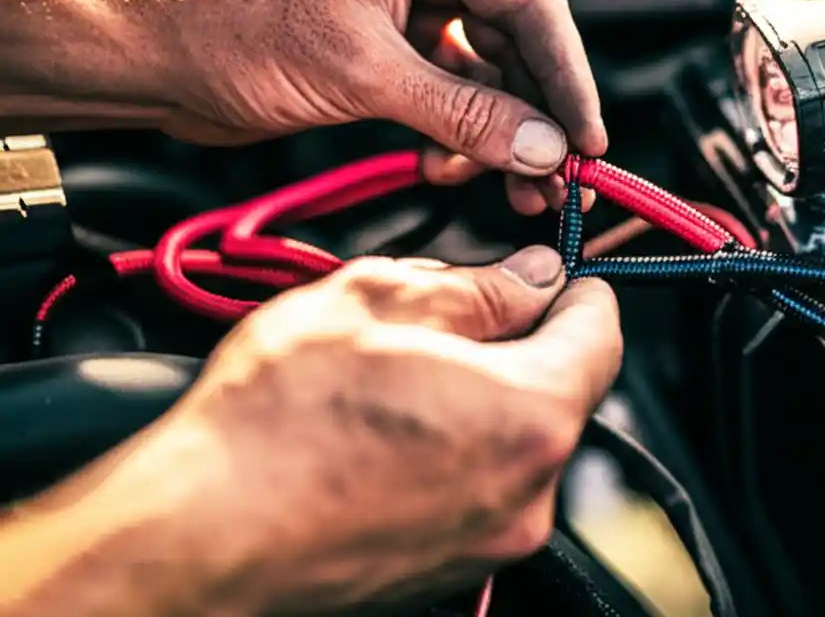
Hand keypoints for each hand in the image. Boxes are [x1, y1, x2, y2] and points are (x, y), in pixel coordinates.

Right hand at [0, 247, 621, 614]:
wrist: (199, 540)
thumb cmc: (270, 426)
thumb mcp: (373, 303)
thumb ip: (477, 286)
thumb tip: (530, 278)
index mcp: (530, 412)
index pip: (603, 332)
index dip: (576, 290)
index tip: (545, 277)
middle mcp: (529, 489)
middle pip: (563, 389)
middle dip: (519, 345)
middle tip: (443, 322)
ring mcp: (495, 538)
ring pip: (519, 439)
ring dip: (482, 401)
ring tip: (395, 384)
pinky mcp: (457, 569)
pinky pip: (484, 488)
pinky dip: (456, 453)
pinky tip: (385, 435)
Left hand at [1, 0, 603, 213]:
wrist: (149, 58)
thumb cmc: (232, 30)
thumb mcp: (364, 74)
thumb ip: (464, 113)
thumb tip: (544, 148)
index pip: (528, 2)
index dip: (566, 74)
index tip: (588, 137)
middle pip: (514, 43)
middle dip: (536, 116)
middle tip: (560, 179)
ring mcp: (405, 8)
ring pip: (485, 77)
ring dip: (500, 136)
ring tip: (511, 188)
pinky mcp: (386, 52)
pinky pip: (448, 96)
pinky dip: (457, 137)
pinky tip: (449, 167)